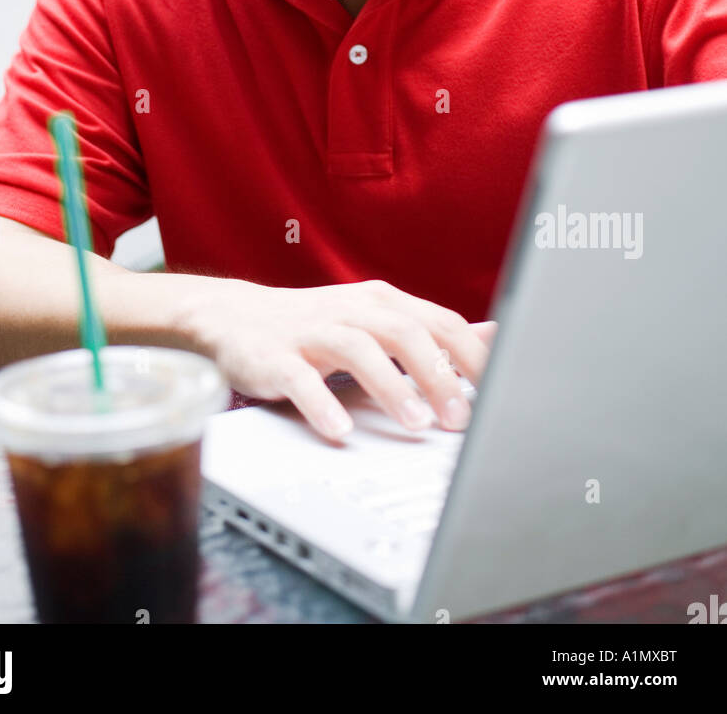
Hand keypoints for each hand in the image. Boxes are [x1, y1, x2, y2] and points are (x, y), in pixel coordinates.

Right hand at [181, 276, 496, 442]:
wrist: (234, 318)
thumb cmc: (316, 326)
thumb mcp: (378, 322)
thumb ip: (432, 330)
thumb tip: (493, 334)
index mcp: (382, 303)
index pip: (439, 322)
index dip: (471, 355)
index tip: (500, 391)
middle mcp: (350, 311)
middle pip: (403, 333)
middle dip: (437, 374)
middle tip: (461, 418)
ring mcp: (312, 332)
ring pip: (358, 350)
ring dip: (390, 387)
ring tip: (415, 424)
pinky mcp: (276, 357)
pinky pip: (301, 379)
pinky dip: (322, 404)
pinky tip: (341, 431)